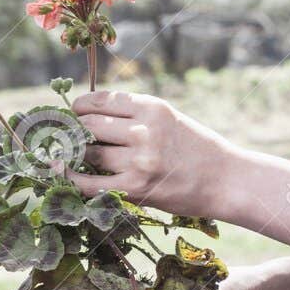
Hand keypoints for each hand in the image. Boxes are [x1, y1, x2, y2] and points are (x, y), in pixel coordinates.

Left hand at [69, 90, 235, 216]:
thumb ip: (134, 114)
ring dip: (78, 155)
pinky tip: (63, 174)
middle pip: (90, 125)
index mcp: (152, 107)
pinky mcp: (137, 188)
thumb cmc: (195, 148)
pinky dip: (73, 179)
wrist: (226, 180)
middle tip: (68, 137)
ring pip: (90, 153)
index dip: (79, 106)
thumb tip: (88, 115)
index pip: (101, 100)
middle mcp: (145, 130)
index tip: (73, 113)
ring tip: (72, 156)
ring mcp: (140, 160)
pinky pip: (92, 183)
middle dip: (75, 131)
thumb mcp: (168, 118)